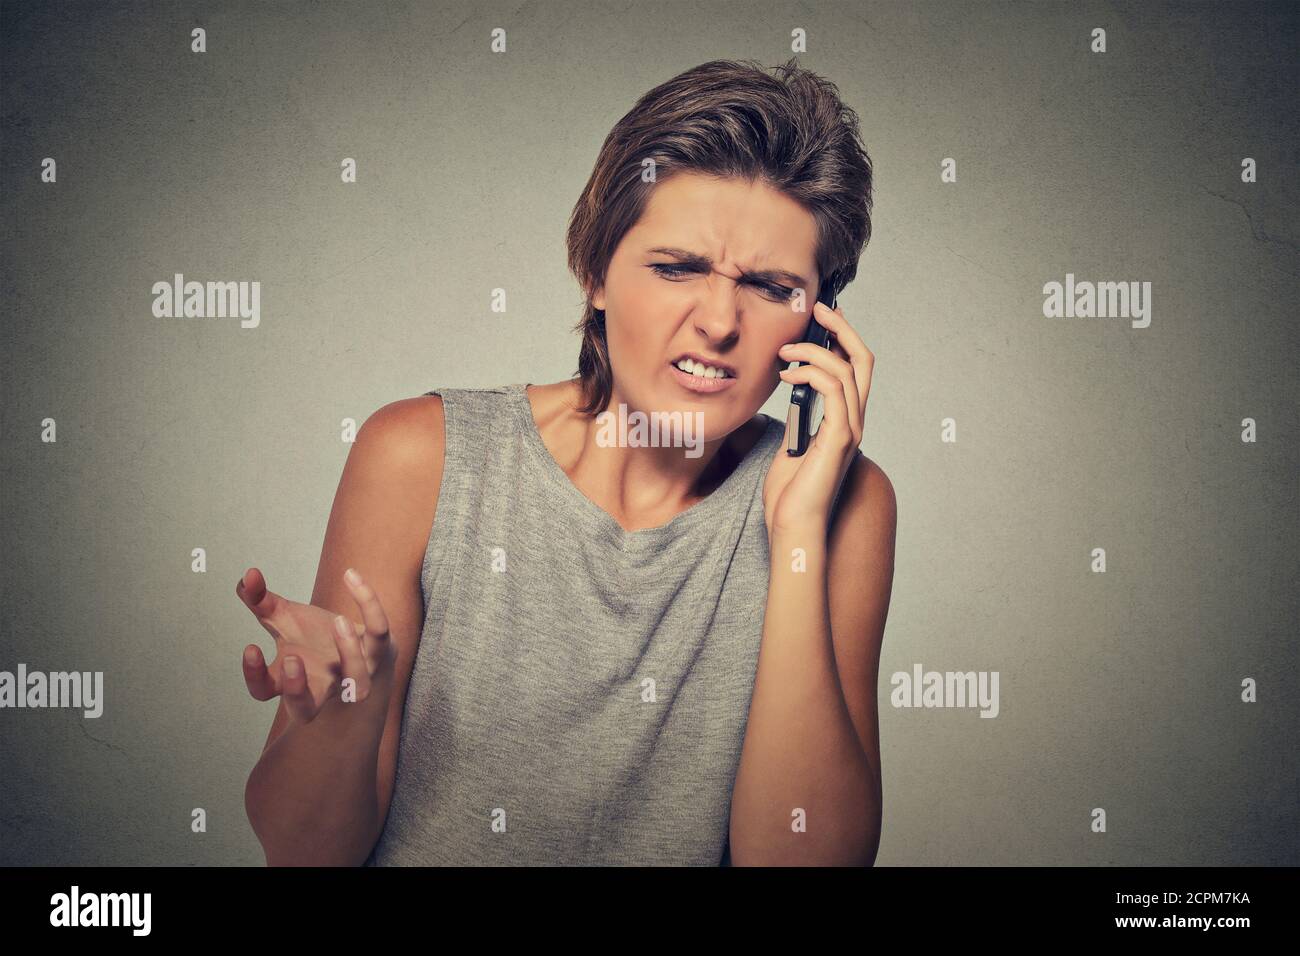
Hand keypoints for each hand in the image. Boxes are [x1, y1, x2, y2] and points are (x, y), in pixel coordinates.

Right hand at [237, 566, 395, 724]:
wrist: (362, 647)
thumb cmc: (315, 639)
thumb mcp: (285, 620)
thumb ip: (262, 602)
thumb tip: (248, 576)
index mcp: (293, 681)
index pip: (265, 691)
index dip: (255, 676)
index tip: (251, 647)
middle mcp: (323, 686)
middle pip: (306, 707)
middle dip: (296, 689)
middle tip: (292, 658)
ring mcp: (355, 675)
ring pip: (357, 682)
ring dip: (347, 654)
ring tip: (338, 621)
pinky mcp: (381, 652)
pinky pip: (378, 632)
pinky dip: (368, 604)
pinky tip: (350, 576)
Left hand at [764, 300, 874, 537]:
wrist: (793, 525)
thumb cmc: (788, 494)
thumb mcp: (791, 445)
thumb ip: (798, 419)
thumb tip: (789, 393)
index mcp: (844, 422)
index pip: (855, 369)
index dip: (843, 338)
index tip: (822, 317)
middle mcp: (854, 422)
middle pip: (863, 360)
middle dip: (842, 328)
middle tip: (818, 308)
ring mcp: (850, 429)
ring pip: (847, 369)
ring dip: (813, 350)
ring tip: (784, 351)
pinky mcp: (838, 437)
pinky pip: (833, 388)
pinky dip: (810, 371)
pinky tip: (787, 373)